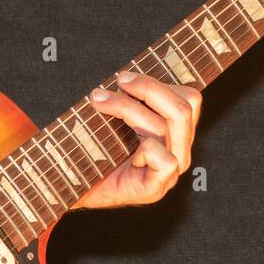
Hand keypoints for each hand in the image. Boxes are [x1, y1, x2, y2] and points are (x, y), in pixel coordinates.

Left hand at [76, 71, 201, 208]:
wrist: (74, 187)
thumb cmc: (94, 150)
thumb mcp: (118, 117)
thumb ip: (133, 99)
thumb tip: (128, 75)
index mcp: (176, 133)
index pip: (190, 99)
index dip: (158, 83)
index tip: (123, 79)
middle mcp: (179, 152)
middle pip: (185, 107)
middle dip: (148, 88)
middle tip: (117, 82)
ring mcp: (170, 173)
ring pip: (166, 127)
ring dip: (128, 108)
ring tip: (100, 102)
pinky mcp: (156, 188)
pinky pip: (164, 159)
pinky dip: (144, 149)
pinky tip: (122, 152)